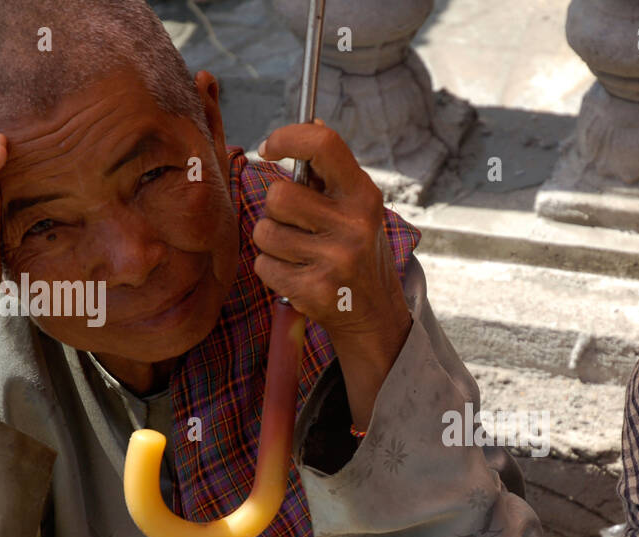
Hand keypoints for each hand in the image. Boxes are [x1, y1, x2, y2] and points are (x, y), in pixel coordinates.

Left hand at [253, 121, 410, 360]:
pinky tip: (299, 276)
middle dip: (277, 211)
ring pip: (265, 232)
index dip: (287, 137)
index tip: (269, 147)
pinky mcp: (315, 290)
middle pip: (278, 195)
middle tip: (298, 226)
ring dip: (273, 243)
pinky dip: (273, 271)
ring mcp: (336, 260)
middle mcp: (353, 225)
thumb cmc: (357, 251)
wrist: (374, 314)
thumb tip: (312, 120)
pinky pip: (264, 265)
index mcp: (363, 195)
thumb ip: (331, 171)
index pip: (323, 144)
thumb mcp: (357, 207)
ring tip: (301, 254)